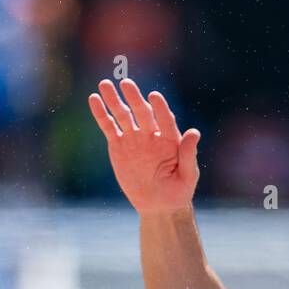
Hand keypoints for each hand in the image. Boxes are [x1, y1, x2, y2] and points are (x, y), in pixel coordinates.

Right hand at [87, 79, 199, 215]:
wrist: (158, 205)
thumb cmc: (178, 192)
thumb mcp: (187, 175)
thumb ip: (189, 154)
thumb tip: (195, 132)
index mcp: (170, 138)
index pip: (164, 118)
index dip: (160, 108)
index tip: (154, 97)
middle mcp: (151, 134)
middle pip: (142, 111)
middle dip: (134, 98)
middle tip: (126, 84)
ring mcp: (134, 138)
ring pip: (123, 115)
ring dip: (114, 100)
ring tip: (105, 84)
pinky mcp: (118, 145)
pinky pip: (109, 126)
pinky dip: (101, 113)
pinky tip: (94, 99)